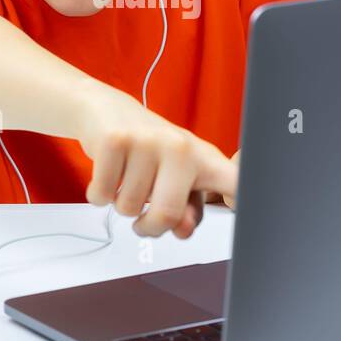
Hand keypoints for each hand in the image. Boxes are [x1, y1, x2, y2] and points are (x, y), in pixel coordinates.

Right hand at [75, 86, 238, 238]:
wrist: (108, 111)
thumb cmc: (149, 149)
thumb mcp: (175, 178)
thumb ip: (186, 210)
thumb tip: (182, 230)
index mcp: (203, 158)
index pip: (234, 182)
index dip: (242, 203)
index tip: (238, 213)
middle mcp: (180, 147)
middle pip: (168, 214)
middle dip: (150, 227)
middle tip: (144, 221)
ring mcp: (147, 141)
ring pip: (128, 208)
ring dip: (120, 203)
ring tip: (127, 179)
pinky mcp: (115, 141)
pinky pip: (102, 195)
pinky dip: (99, 194)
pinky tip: (109, 173)